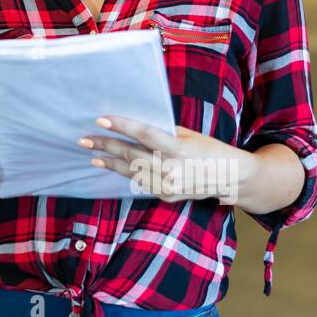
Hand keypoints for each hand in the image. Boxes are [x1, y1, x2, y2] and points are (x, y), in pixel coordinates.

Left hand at [77, 114, 256, 204]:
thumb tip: (136, 125)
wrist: (232, 178)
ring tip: (93, 154)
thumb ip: (165, 132)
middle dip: (105, 146)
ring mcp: (168, 185)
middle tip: (84, 139)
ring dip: (110, 162)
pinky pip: (141, 183)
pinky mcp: (166, 196)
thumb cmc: (211, 150)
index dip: (121, 126)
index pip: (144, 135)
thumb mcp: (191, 135)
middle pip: (131, 155)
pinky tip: (112, 166)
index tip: (101, 120)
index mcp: (179, 149)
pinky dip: (126, 174)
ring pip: (131, 172)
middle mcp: (171, 169)